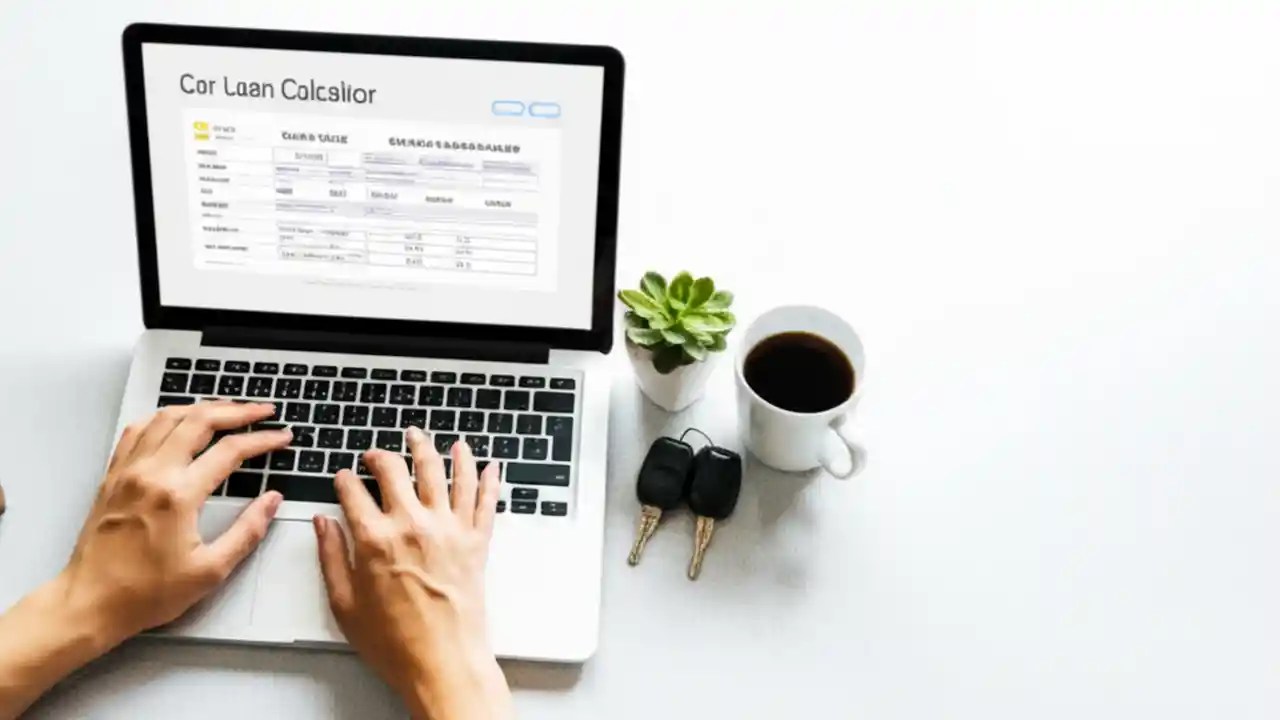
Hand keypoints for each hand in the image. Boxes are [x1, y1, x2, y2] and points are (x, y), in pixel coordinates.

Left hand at [62, 401, 291, 639]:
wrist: (90, 603)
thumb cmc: (144, 593)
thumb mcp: (210, 571)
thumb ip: (247, 531)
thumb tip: (271, 501)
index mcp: (178, 496)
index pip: (230, 451)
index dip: (262, 439)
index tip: (281, 437)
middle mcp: (151, 474)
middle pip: (199, 421)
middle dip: (237, 411)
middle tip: (262, 411)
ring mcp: (128, 472)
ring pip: (167, 417)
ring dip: (201, 408)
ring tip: (226, 409)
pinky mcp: (113, 477)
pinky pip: (138, 431)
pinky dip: (163, 418)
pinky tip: (176, 421)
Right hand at [314, 427, 512, 719]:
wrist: (444, 662)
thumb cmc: (396, 642)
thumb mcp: (345, 604)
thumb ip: (330, 557)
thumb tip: (323, 524)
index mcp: (375, 539)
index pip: (354, 491)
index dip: (345, 478)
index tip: (344, 476)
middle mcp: (414, 525)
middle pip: (397, 469)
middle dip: (382, 454)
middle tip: (377, 453)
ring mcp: (449, 529)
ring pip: (444, 472)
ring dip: (432, 449)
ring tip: (425, 436)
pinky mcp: (476, 541)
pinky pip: (484, 500)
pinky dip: (486, 479)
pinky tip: (486, 464)